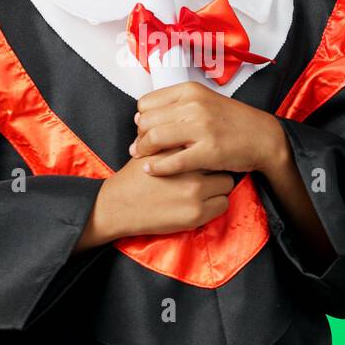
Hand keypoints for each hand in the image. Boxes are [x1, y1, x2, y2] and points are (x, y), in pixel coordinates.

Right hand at [73, 150, 234, 249]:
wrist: (118, 207)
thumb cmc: (133, 179)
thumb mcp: (151, 151)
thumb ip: (170, 140)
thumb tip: (188, 129)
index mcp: (177, 150)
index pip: (207, 142)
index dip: (208, 148)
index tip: (206, 153)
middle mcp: (188, 169)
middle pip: (221, 161)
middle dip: (215, 166)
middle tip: (207, 172)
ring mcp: (194, 192)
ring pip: (226, 182)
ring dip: (218, 186)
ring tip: (205, 189)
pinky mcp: (196, 214)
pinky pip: (223, 205)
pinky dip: (216, 204)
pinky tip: (203, 203)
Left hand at [128, 80, 281, 177]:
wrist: (263, 137)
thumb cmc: (232, 121)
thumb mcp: (204, 101)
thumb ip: (175, 105)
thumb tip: (141, 115)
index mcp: (190, 91)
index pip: (146, 103)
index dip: (141, 119)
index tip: (145, 130)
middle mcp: (195, 105)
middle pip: (146, 121)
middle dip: (140, 137)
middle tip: (141, 148)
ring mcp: (202, 128)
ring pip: (155, 138)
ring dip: (144, 152)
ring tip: (144, 159)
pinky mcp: (209, 151)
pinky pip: (173, 161)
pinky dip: (157, 167)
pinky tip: (152, 170)